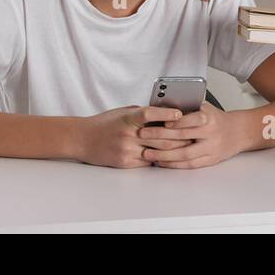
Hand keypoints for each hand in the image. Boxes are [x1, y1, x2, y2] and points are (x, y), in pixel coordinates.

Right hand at [77, 105, 193, 167]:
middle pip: (159, 136)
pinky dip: (159, 157)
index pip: (149, 114)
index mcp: (127, 118)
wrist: (82, 139)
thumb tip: (164, 112)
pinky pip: (148, 160)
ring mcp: (127, 150)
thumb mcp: (122, 112)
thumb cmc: (104, 123)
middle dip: (178, 135)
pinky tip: (170, 155)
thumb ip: (141, 114)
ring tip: (187, 145)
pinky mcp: (126, 162)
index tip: (179, 113)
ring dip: (173, 149)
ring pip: (157, 151)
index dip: (165, 113)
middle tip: (193, 132)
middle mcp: (127, 134)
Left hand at [136, 103, 245, 168]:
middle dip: (160, 136)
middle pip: (183, 137)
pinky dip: (173, 164)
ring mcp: (210, 149)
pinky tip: (161, 162)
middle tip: (143, 135)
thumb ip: (188, 108)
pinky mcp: (209, 160)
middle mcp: (211, 134)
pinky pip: (189, 165)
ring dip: (163, 155)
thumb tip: (163, 106)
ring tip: (147, 153)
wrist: (237, 132)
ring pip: (184, 154)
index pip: (191, 119)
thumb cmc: (216, 119)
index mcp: (210, 118)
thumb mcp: (206, 108)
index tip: (161, 120)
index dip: (176, 121)